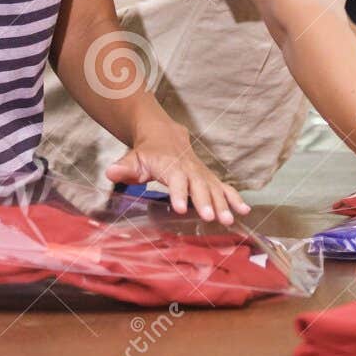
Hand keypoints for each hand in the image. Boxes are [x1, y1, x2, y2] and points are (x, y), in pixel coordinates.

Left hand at [106, 120, 251, 224]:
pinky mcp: (210, 178)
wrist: (165, 135)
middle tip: (211, 217)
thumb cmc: (148, 152)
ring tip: (229, 220)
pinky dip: (235, 198)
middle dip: (206, 202)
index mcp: (170, 166)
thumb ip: (124, 168)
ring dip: (223, 204)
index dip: (179, 193)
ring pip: (214, 188)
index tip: (182, 208)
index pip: (176, 180)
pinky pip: (224, 188)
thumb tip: (110, 172)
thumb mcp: (133, 158)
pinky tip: (244, 211)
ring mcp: (202, 173)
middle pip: (199, 186)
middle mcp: (190, 169)